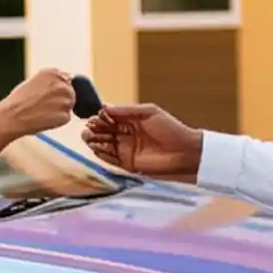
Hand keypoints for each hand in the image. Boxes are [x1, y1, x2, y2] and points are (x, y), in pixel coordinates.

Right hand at [0, 68, 74, 139]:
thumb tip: (66, 84)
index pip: (66, 80)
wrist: (9, 117)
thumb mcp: (35, 82)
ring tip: (41, 112)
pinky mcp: (65, 115)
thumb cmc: (18, 101)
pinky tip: (42, 119)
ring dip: (58, 111)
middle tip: (42, 106)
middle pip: (70, 93)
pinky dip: (56, 121)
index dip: (55, 91)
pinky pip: (65, 118)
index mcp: (53, 72)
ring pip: (69, 106)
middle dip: (60, 100)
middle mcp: (63, 84)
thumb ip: (51, 82)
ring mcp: (66, 100)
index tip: (44, 96)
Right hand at [81, 104, 202, 181]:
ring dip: (95, 142)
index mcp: (131, 122)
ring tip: (87, 138)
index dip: (101, 118)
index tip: (95, 117)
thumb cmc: (171, 129)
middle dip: (95, 130)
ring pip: (105, 145)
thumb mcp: (149, 112)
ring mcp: (127, 150)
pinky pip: (111, 159)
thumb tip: (105, 107)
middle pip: (105, 132)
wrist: (185, 152)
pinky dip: (102, 154)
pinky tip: (96, 149)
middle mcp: (127, 136)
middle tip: (87, 128)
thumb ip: (127, 111)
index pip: (111, 119)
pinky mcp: (128, 164)